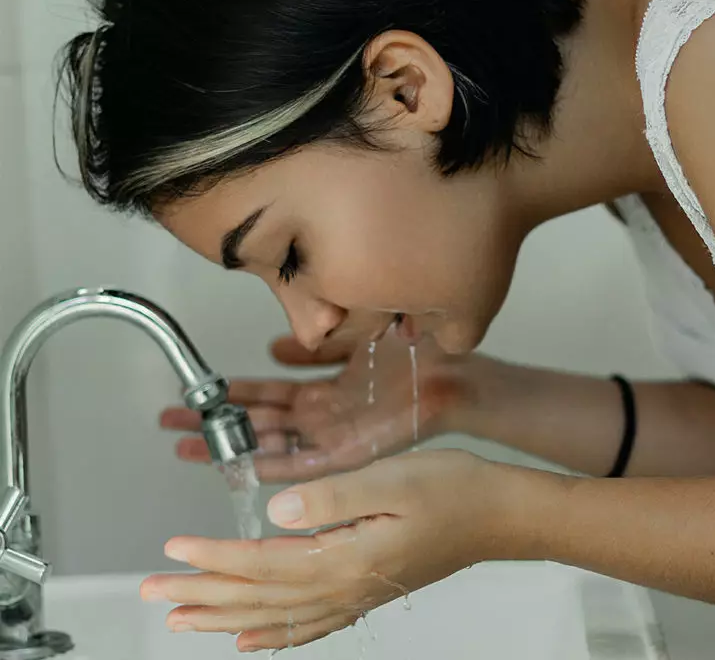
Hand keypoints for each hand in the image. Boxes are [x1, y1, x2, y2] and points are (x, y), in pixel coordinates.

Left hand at [141, 450, 551, 650]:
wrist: (498, 514)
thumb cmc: (451, 489)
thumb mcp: (391, 479)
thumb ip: (330, 498)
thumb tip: (274, 515)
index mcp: (346, 556)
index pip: (262, 563)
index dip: (214, 558)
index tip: (174, 550)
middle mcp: (345, 585)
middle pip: (259, 597)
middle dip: (203, 593)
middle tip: (156, 591)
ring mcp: (357, 594)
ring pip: (276, 617)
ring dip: (226, 618)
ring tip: (185, 619)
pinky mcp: (367, 590)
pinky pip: (311, 626)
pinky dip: (274, 637)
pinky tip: (252, 641)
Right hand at [161, 331, 481, 480]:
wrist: (449, 374)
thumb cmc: (408, 357)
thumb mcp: (349, 343)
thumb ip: (312, 348)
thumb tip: (272, 345)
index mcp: (319, 391)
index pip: (263, 395)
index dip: (227, 395)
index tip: (195, 395)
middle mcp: (318, 417)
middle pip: (256, 422)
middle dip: (214, 424)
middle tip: (171, 425)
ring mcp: (331, 437)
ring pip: (271, 445)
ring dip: (232, 447)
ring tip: (189, 447)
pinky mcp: (350, 454)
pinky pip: (305, 464)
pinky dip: (275, 466)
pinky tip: (244, 467)